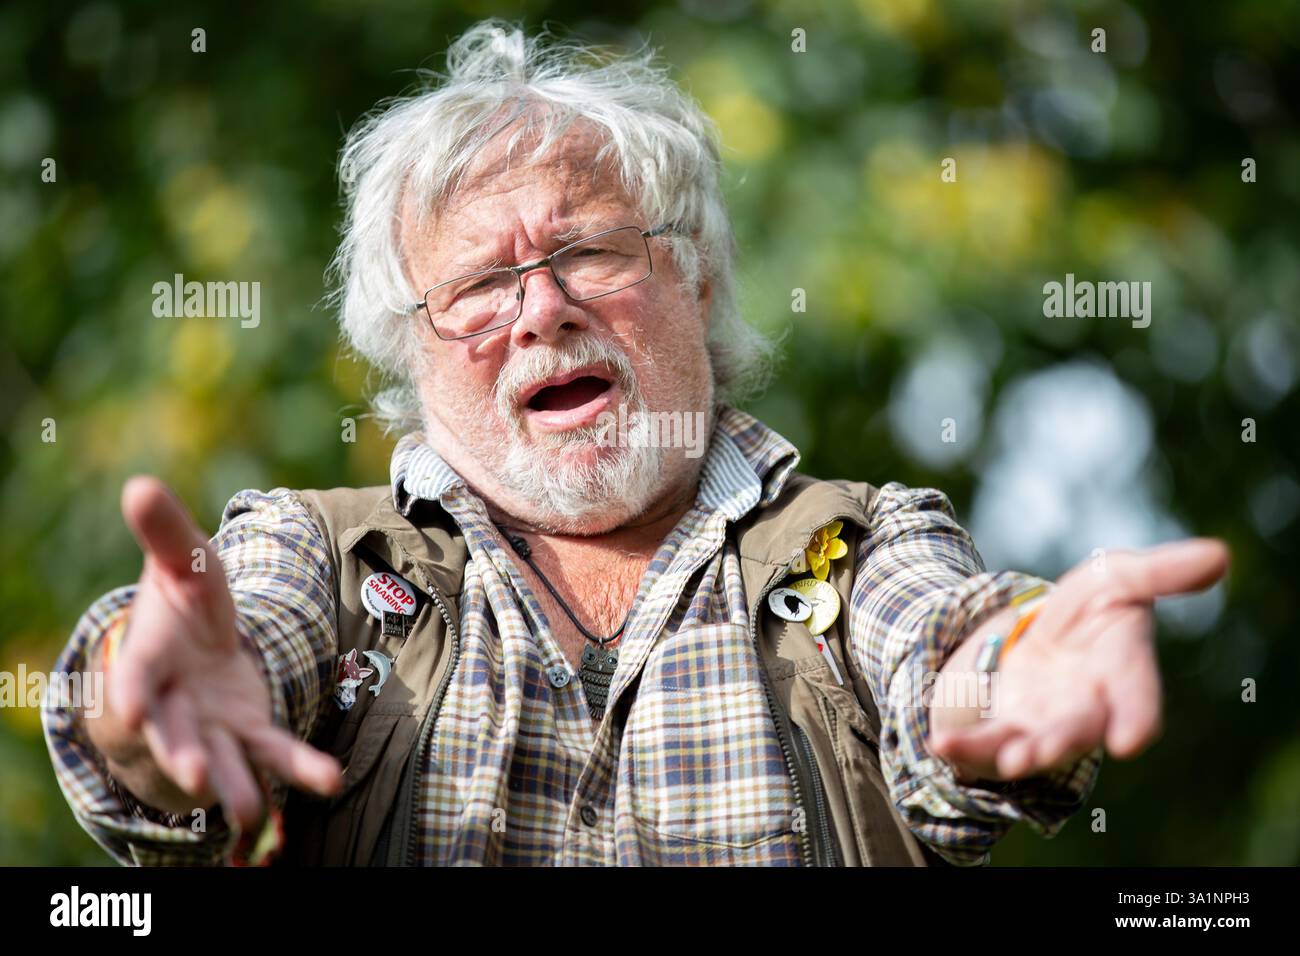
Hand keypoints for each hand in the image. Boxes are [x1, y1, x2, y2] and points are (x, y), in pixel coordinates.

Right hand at [83, 475, 340, 828]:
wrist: (191, 644)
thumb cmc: (180, 601)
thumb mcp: (177, 561)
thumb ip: (163, 531)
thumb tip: (139, 483)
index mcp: (147, 659)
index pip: (135, 677)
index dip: (131, 692)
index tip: (129, 710)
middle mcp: (172, 704)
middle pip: (173, 734)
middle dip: (181, 754)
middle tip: (194, 776)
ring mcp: (209, 726)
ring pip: (220, 761)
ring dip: (233, 785)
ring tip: (249, 813)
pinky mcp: (247, 733)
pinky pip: (274, 753)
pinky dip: (301, 769)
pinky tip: (330, 780)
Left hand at [927, 538, 1229, 782]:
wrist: (1043, 630)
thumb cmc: (1092, 606)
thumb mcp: (1118, 577)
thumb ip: (1161, 572)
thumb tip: (1220, 555)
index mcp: (1120, 670)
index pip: (1136, 695)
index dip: (1136, 714)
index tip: (1132, 739)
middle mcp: (1087, 708)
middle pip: (1078, 731)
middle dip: (1061, 743)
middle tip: (1040, 754)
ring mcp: (1046, 725)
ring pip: (1033, 747)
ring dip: (1017, 755)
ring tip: (1006, 761)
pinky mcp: (1007, 729)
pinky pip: (986, 743)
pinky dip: (965, 747)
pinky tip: (941, 745)